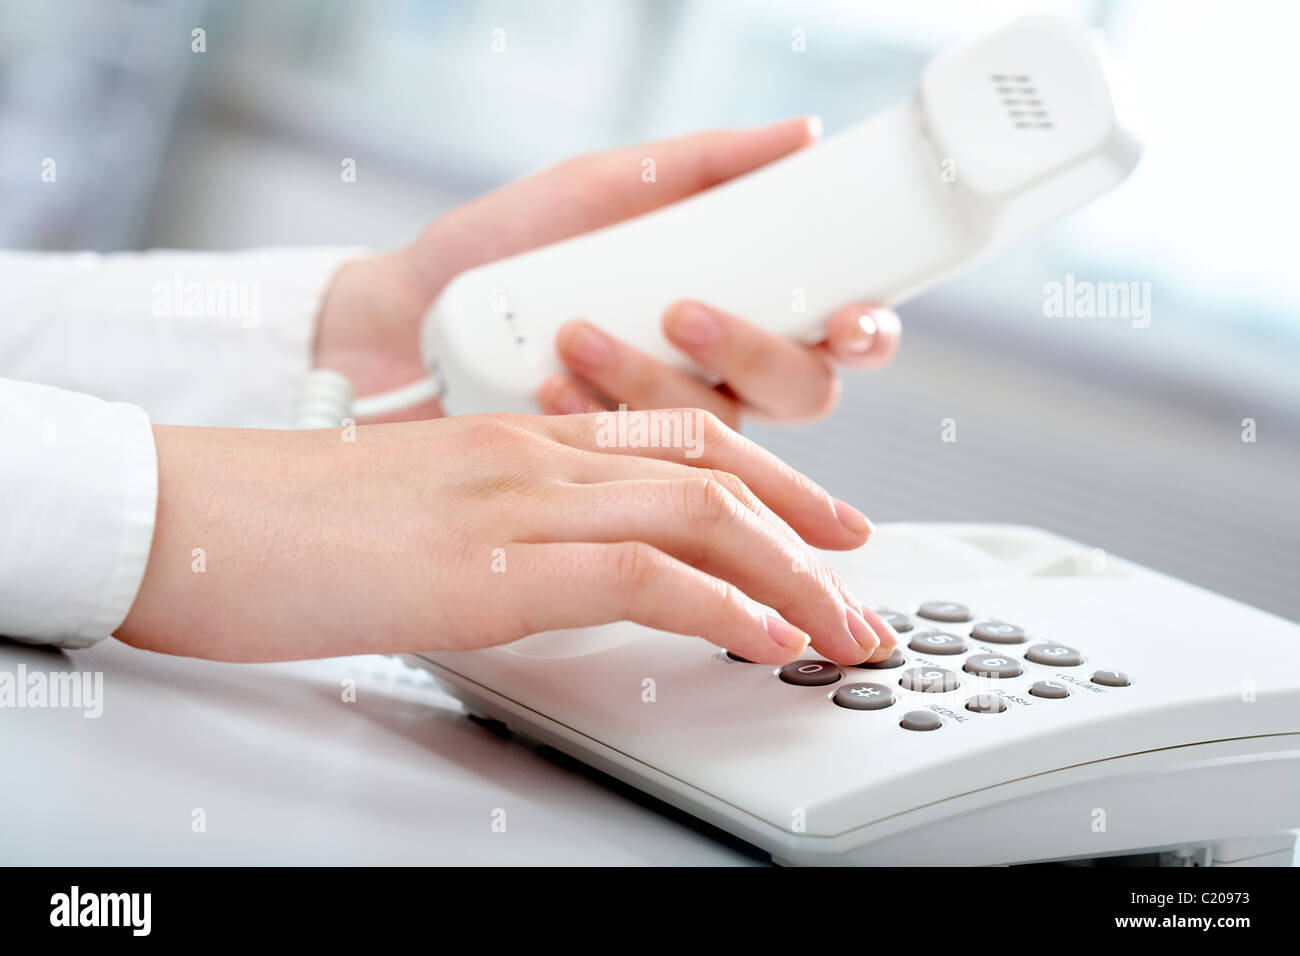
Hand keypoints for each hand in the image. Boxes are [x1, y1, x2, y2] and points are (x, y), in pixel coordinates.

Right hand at [117, 412, 895, 665]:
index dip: (771, 476)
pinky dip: (720, 605)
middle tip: (860, 590)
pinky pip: (642, 575)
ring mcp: (517, 502)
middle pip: (715, 470)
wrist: (192, 517)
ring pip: (701, 514)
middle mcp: (536, 455)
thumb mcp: (426, 511)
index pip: (680, 434)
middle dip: (807, 532)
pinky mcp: (490, 566)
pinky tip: (762, 638)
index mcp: (522, 438)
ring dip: (790, 576)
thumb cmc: (291, 522)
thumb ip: (509, 525)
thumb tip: (571, 569)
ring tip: (841, 629)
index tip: (821, 524)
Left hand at [312, 118, 900, 424]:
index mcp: (737, 307)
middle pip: (800, 392)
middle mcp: (716, 374)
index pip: (836, 333)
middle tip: (680, 310)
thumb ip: (702, 165)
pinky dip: (595, 414)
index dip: (863, 331)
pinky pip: (639, 462)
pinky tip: (545, 383)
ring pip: (719, 430)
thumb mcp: (603, 186)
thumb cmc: (506, 247)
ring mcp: (663, 427)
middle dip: (750, 351)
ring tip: (574, 334)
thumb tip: (800, 132)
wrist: (406, 317)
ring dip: (651, 378)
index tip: (845, 318)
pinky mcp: (609, 470)